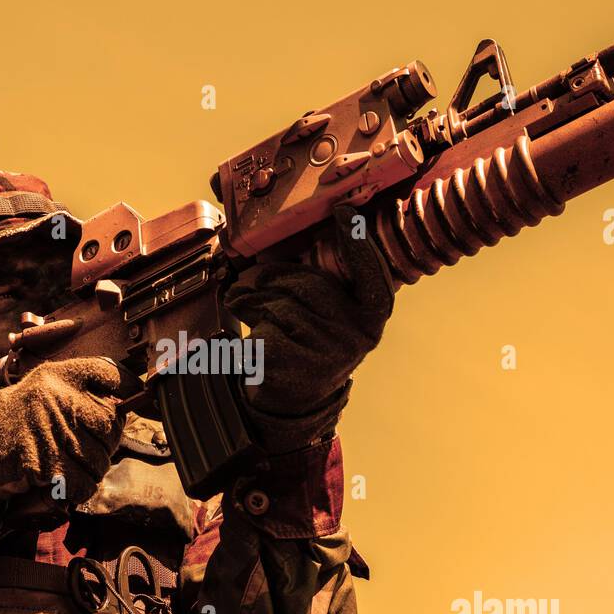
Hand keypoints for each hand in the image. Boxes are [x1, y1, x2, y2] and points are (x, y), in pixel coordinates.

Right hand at [0, 357, 125, 533]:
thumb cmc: (8, 426)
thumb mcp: (39, 394)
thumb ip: (74, 394)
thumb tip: (122, 408)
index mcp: (56, 375)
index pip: (108, 373)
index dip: (126, 389)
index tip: (132, 401)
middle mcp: (55, 397)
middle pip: (110, 424)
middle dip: (105, 444)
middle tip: (85, 450)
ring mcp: (51, 429)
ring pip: (100, 457)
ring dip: (91, 470)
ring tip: (69, 467)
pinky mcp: (45, 462)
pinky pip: (83, 482)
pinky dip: (77, 490)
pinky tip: (62, 484)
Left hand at [223, 205, 393, 452]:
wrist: (291, 402)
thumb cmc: (307, 342)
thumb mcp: (328, 313)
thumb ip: (323, 280)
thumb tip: (291, 238)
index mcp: (370, 319)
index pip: (372, 276)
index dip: (358, 243)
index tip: (342, 212)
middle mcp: (354, 337)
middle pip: (309, 285)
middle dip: (274, 276)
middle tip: (253, 276)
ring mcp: (325, 354)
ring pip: (280, 302)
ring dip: (252, 295)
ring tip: (243, 298)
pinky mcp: (291, 366)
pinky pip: (260, 323)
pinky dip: (244, 314)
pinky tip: (241, 320)